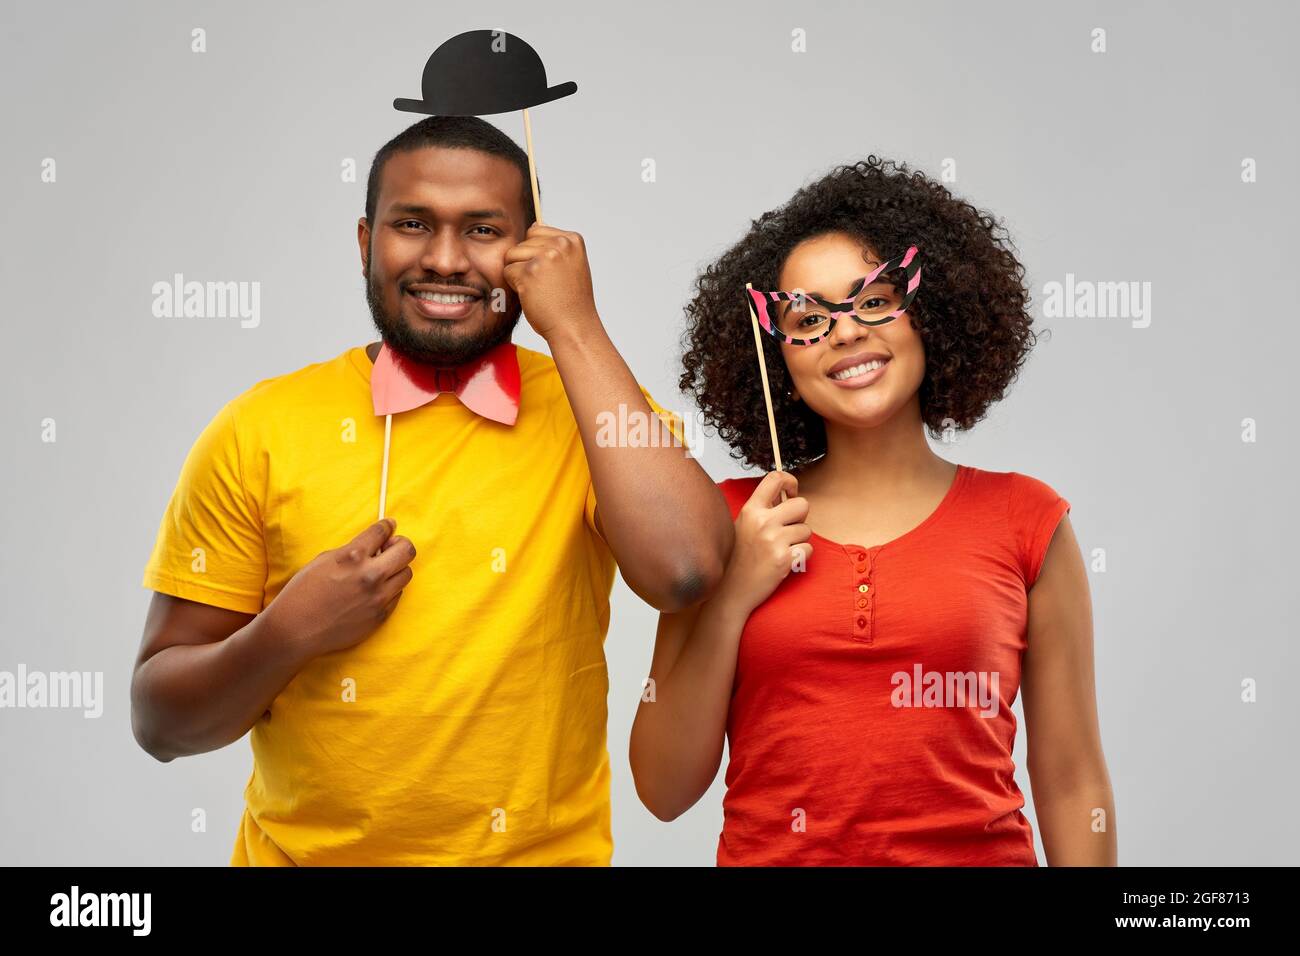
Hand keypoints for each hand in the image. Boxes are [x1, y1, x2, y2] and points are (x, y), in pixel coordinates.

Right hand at [262, 518, 415, 660]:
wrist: (296, 629)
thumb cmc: (304, 592)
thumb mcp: (324, 560)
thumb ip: (353, 550)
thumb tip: (376, 544)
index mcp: (353, 556)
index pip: (383, 531)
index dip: (387, 526)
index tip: (389, 526)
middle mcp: (371, 575)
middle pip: (407, 550)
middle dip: (400, 545)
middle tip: (390, 548)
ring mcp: (378, 597)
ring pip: (406, 574)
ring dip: (396, 569)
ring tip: (380, 572)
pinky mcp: (380, 615)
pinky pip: (397, 595)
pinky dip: (389, 589)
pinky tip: (372, 591)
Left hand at [502, 223, 600, 342]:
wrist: (574, 327)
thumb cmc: (571, 302)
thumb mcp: (572, 265)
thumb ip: (556, 245)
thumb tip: (535, 224)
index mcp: (573, 239)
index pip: (536, 231)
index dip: (537, 253)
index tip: (552, 273)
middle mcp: (560, 244)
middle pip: (523, 243)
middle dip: (527, 263)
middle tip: (546, 285)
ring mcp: (545, 257)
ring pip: (512, 255)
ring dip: (520, 274)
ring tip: (540, 289)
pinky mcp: (529, 272)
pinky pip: (507, 271)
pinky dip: (515, 286)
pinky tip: (533, 295)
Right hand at [719, 471, 812, 614]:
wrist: (729, 591)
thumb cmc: (737, 558)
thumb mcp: (742, 525)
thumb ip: (762, 509)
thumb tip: (785, 493)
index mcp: (751, 510)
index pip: (775, 478)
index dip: (790, 481)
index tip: (791, 492)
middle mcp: (762, 522)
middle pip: (802, 504)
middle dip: (800, 518)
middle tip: (787, 531)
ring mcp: (774, 540)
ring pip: (807, 530)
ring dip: (799, 540)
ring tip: (781, 550)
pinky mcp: (784, 559)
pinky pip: (808, 549)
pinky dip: (800, 557)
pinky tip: (784, 562)